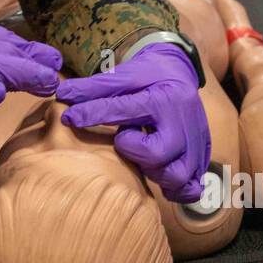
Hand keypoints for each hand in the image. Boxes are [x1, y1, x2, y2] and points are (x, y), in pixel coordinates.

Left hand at [57, 43, 210, 202]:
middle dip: (134, 150)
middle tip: (125, 140)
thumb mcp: (124, 74)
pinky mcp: (200, 158)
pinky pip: (190, 187)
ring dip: (153, 171)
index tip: (68, 117)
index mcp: (162, 98)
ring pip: (175, 175)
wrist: (181, 72)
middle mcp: (182, 122)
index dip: (91, 114)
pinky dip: (175, 189)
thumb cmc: (148, 75)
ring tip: (142, 157)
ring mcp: (195, 143)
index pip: (122, 110)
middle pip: (157, 153)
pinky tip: (159, 176)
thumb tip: (61, 93)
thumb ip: (94, 87)